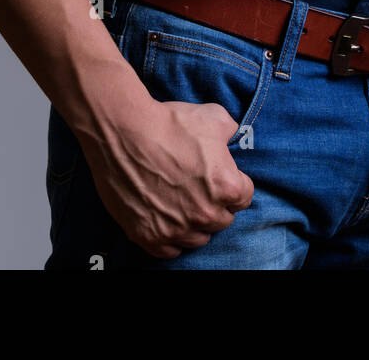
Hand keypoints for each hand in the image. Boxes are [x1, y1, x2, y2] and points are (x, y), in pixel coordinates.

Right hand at [83, 93, 254, 258]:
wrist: (124, 131)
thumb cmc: (170, 123)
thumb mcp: (214, 116)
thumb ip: (231, 131)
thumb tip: (233, 137)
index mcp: (226, 187)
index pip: (244, 197)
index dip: (234, 184)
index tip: (221, 176)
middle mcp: (205, 214)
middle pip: (222, 220)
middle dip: (215, 205)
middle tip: (200, 188)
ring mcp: (176, 229)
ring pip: (198, 239)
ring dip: (194, 224)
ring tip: (183, 205)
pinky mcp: (149, 236)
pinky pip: (169, 251)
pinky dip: (170, 239)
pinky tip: (167, 221)